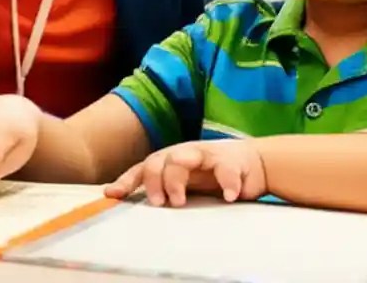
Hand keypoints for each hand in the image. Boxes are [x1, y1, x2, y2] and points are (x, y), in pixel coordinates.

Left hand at [104, 140, 265, 206]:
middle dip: (154, 181)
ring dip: (177, 178)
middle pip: (160, 160)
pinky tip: (229, 197)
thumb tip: (132, 212)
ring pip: (185, 157)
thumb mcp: (185, 185)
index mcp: (169, 161)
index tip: (113, 194)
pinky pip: (226, 169)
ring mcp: (207, 155)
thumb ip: (163, 193)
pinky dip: (227, 183)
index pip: (142, 168)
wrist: (254, 164)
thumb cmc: (212, 176)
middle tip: (158, 203)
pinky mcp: (232, 161)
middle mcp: (184, 154)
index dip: (126, 180)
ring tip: (178, 201)